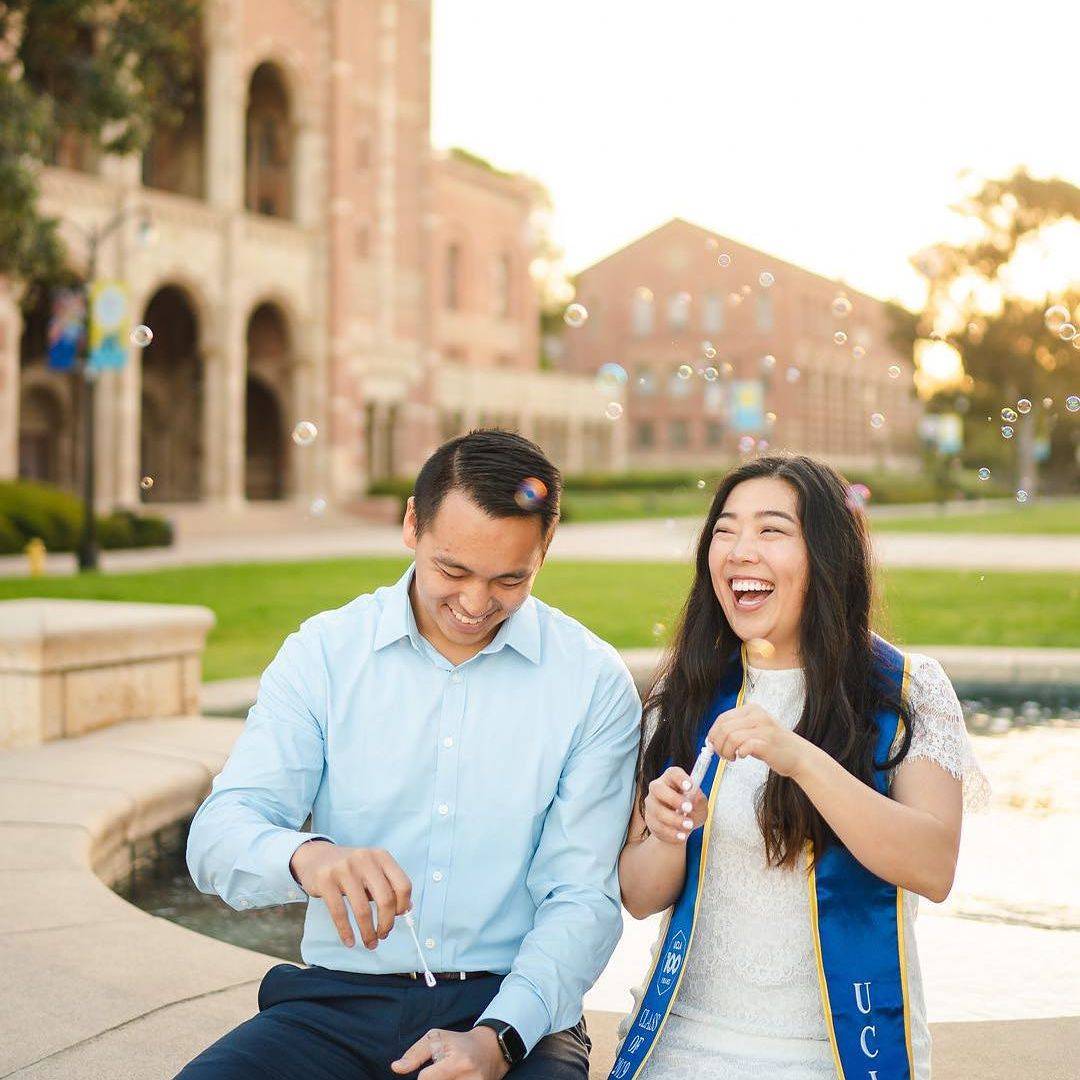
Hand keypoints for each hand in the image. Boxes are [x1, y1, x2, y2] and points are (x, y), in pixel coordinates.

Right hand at [289, 841, 411, 949]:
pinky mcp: (325, 880)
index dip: (403, 906)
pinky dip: (346, 932)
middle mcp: (365, 859)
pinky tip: (350, 941)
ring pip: (363, 909)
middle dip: (387, 924)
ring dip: (368, 932)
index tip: (397, 918)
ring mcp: (344, 869)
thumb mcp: (372, 869)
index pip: (403, 884)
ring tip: (370, 943)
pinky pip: (339, 913)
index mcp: (381, 856)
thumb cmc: (350, 868)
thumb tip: (407, 908)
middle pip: (386, 899)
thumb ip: (389, 886)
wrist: (316, 856)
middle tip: (383, 935)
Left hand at [391, 1026, 509, 1078]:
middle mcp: (469, 1079)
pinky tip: (453, 1079)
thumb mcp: (437, 1038)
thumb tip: (396, 1068)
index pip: (426, 1079)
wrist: (491, 1051)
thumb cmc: (459, 1043)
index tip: (429, 1072)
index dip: (423, 1077)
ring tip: (448, 1075)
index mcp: (458, 1062)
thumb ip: (415, 1053)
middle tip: (440, 1074)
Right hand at [643, 766, 708, 844]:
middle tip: (689, 808)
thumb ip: (699, 800)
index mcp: (671, 778)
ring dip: (674, 820)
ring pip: (657, 810)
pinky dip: (671, 833)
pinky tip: (682, 836)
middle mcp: (658, 788)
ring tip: (689, 826)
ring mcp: (651, 804)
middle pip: (657, 788)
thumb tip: (695, 797)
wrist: (682, 826)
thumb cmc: (692, 809)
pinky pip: (657, 826)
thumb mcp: (700, 804)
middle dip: (673, 799)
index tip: (690, 787)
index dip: (680, 778)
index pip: (673, 773)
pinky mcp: (649, 820)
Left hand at [706, 704, 810, 777]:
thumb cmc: (774, 745)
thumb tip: (712, 738)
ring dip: (726, 751)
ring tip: (732, 757)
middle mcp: (757, 715)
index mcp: (752, 709)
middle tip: (723, 755)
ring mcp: (763, 728)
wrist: (799, 756)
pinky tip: (743, 756)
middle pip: (724, 728)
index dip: (713, 733)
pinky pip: (744, 746)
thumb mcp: (754, 730)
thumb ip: (736, 730)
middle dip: (718, 744)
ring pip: (731, 737)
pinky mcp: (767, 742)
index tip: (713, 745)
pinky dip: (739, 753)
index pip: (722, 718)